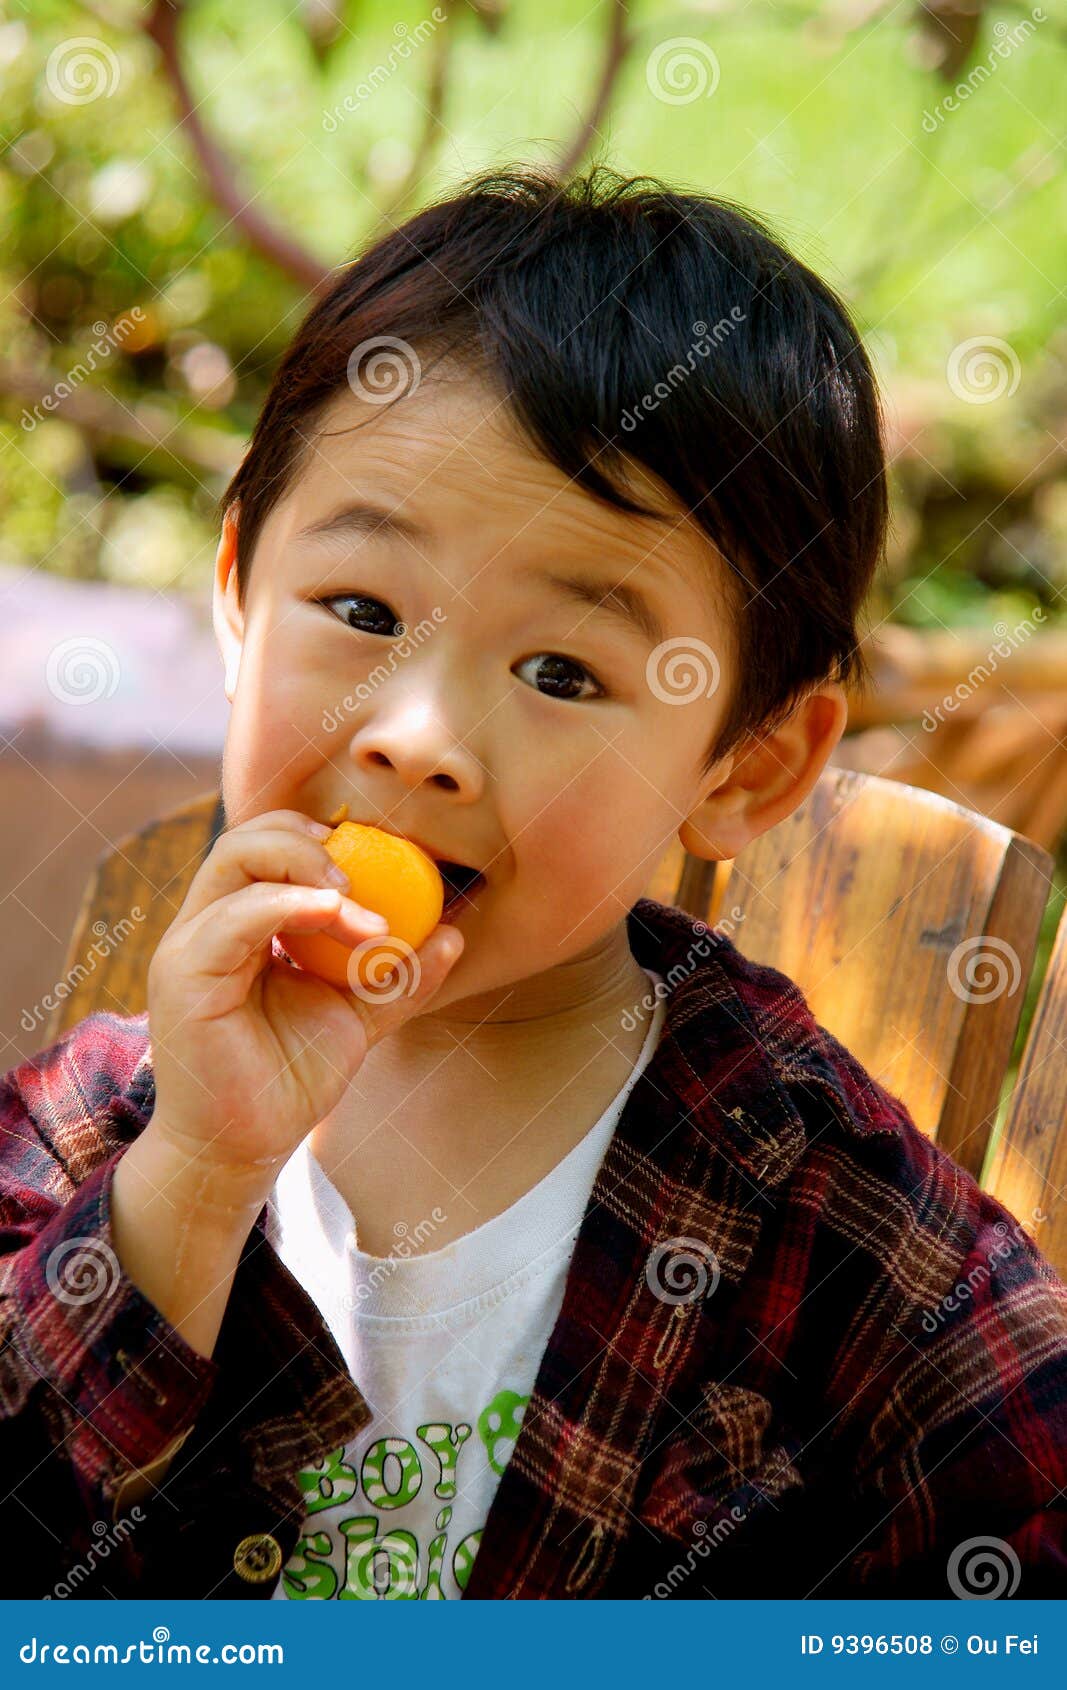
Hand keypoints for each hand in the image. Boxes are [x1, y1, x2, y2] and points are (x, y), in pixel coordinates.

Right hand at [143, 808, 463, 1187]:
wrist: (246, 1147)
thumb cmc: (291, 1079)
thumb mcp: (357, 1016)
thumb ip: (397, 976)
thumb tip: (453, 934)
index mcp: (239, 925)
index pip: (266, 848)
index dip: (317, 838)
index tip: (378, 862)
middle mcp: (207, 925)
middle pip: (245, 838)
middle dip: (307, 838)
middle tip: (365, 872)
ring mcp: (190, 946)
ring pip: (235, 860)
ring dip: (307, 867)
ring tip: (360, 907)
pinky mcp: (184, 975)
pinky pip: (236, 917)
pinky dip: (291, 905)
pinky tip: (339, 917)